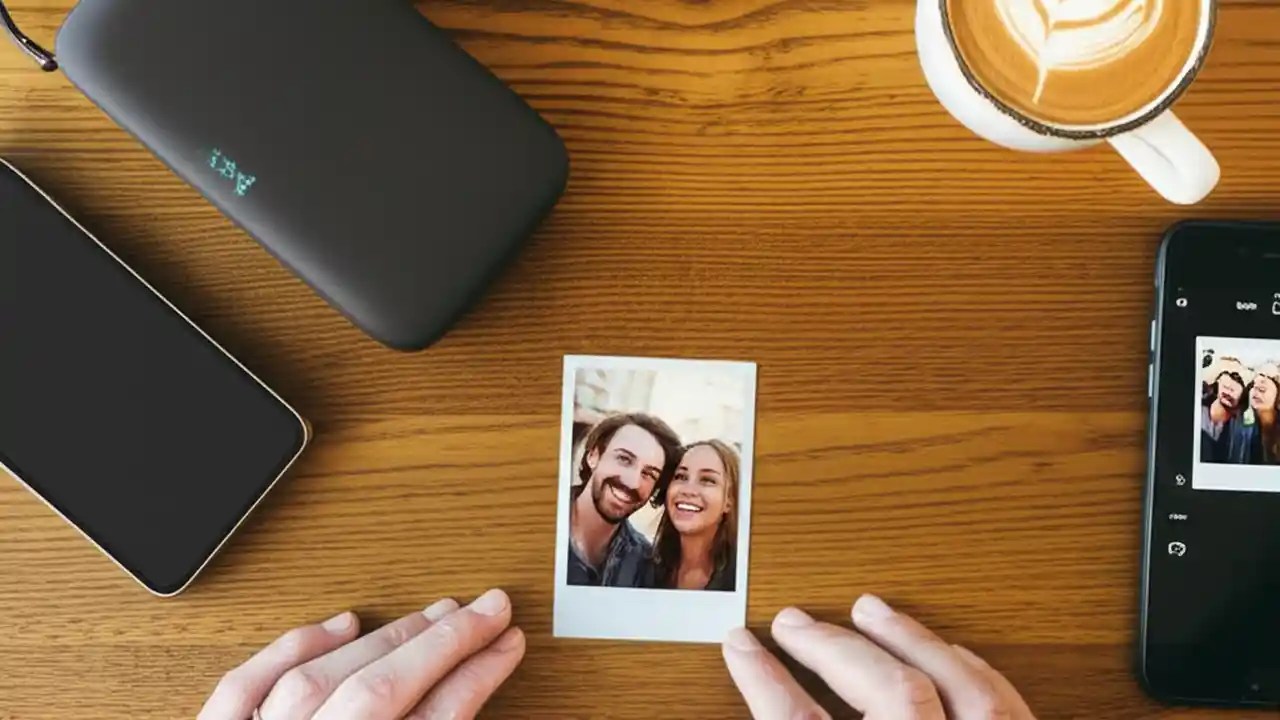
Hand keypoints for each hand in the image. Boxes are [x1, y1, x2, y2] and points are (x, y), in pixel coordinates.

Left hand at [198, 589, 524, 719]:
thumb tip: (462, 692)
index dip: (476, 677)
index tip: (507, 644)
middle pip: (378, 694)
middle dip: (442, 645)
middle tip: (487, 611)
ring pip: (319, 680)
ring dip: (384, 640)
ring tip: (432, 615)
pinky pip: (243, 687)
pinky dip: (292, 648)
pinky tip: (338, 625)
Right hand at [722, 594, 1034, 718]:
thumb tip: (767, 702)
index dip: (765, 682)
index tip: (741, 646)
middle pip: (887, 693)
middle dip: (833, 649)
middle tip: (793, 621)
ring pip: (958, 689)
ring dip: (908, 639)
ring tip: (869, 607)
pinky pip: (1008, 708)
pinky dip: (974, 671)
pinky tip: (951, 651)